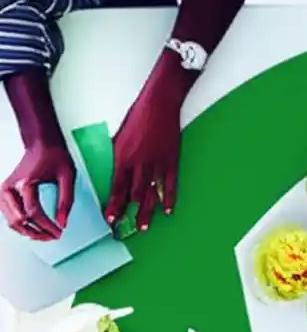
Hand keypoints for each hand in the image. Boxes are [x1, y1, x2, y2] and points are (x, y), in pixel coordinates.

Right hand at [1, 142, 73, 240]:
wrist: (41, 144)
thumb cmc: (54, 156)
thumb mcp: (67, 177)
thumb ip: (66, 201)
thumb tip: (62, 223)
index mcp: (25, 183)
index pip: (34, 212)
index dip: (47, 226)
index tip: (59, 233)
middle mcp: (9, 187)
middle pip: (18, 220)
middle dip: (36, 232)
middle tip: (52, 236)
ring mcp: (4, 190)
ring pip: (10, 220)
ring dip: (27, 230)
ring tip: (44, 235)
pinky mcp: (5, 192)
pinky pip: (8, 214)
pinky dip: (20, 223)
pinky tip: (34, 227)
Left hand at [106, 77, 183, 230]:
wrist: (159, 103)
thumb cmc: (138, 116)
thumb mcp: (120, 135)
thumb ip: (119, 156)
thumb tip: (116, 171)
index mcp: (122, 156)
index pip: (116, 187)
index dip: (113, 205)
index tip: (110, 218)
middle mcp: (138, 163)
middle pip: (132, 194)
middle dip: (128, 213)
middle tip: (125, 228)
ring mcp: (156, 163)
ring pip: (150, 193)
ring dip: (146, 211)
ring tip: (143, 226)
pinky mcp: (171, 161)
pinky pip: (170, 185)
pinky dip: (169, 199)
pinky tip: (167, 211)